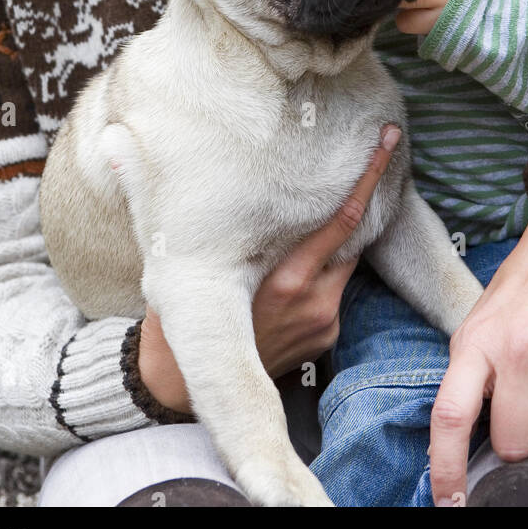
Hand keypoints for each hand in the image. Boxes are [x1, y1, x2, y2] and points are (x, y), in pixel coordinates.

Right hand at [138, 123, 403, 411]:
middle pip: (353, 236)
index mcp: (283, 279)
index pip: (342, 220)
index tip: (387, 142)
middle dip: (359, 199)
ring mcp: (324, 321)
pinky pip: (334, 290)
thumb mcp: (189, 260)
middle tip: (374, 151)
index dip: (369, 179)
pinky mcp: (326, 337)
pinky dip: (324, 273)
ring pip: (344, 263)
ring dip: (336, 240)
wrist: (182, 386)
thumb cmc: (182, 309)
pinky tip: (297, 270)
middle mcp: (313, 300)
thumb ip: (204, 216)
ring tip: (314, 217)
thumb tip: (140, 152)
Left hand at [429, 177, 527, 506]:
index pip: (452, 415)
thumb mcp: (478, 328)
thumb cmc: (518, 298)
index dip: (447, 468)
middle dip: (521, 443)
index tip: (451, 505)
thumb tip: (467, 449)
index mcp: (476, 344)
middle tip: (525, 411)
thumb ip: (473, 381)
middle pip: (518, 443)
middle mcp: (519, 347)